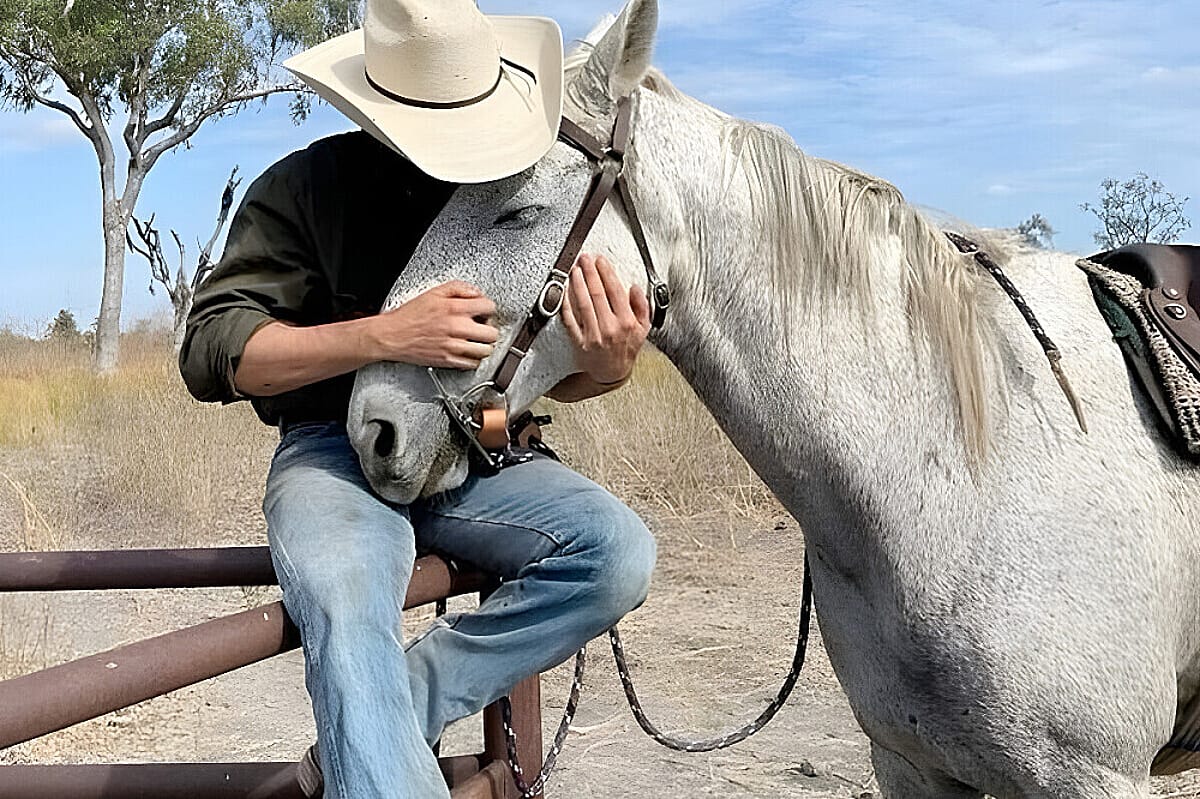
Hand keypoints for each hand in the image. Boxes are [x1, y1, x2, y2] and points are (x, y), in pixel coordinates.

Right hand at [365, 280, 497, 369]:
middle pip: (492, 333)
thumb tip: (477, 293)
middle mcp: (457, 328)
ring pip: (486, 351)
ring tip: (474, 341)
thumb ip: (459, 289)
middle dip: (488, 329)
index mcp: (455, 308)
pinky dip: (472, 359)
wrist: (392, 336)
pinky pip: (473, 364)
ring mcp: (454, 346)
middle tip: (480, 328)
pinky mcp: (449, 361)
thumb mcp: (434, 293)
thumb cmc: (409, 316)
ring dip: (483, 346)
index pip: (489, 307)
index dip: (488, 308)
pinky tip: (465, 351)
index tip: (483, 312)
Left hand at [562, 253, 650, 384]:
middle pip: (597, 294)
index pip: (615, 291)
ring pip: (583, 304)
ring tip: (575, 269)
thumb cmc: (627, 348)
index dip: (607, 273)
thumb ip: (642, 307)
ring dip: (577, 284)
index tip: (601, 260)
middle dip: (590, 272)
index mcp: (626, 322)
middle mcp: (610, 328)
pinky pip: (570, 320)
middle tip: (585, 258)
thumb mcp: (643, 329)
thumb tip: (635, 288)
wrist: (612, 373)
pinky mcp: (579, 342)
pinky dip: (566, 304)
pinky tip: (564, 291)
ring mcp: (593, 336)